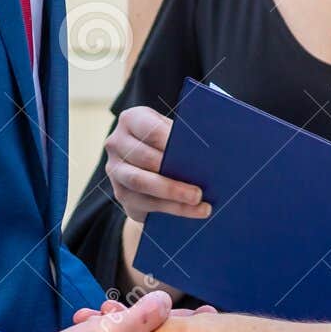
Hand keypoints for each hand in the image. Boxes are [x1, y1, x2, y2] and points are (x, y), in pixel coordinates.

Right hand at [106, 106, 209, 224]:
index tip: (193, 152)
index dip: (171, 142)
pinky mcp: (121, 194)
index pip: (150, 130)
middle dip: (174, 175)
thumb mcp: (171, 133)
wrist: (147, 168)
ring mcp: (115, 170)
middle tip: (200, 189)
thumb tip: (215, 148)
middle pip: (146, 159)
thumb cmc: (167, 145)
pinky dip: (173, 208)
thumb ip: (182, 137)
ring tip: (198, 200)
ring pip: (142, 183)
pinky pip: (146, 203)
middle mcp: (116, 143)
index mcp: (131, 120)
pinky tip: (194, 211)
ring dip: (173, 193)